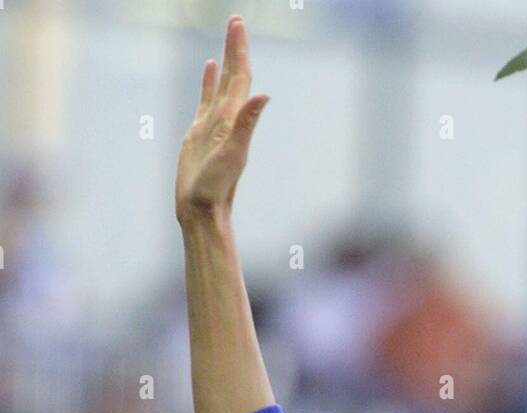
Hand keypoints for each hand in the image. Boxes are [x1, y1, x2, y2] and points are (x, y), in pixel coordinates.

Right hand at [175, 15, 268, 224]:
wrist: (202, 212)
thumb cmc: (216, 189)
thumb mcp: (232, 154)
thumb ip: (246, 125)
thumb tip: (263, 96)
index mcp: (234, 120)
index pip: (239, 77)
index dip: (238, 50)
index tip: (237, 24)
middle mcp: (226, 119)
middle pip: (232, 76)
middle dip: (234, 48)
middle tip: (235, 20)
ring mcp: (212, 125)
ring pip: (220, 85)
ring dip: (223, 62)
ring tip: (227, 39)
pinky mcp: (199, 133)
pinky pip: (205, 99)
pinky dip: (208, 81)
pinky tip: (209, 68)